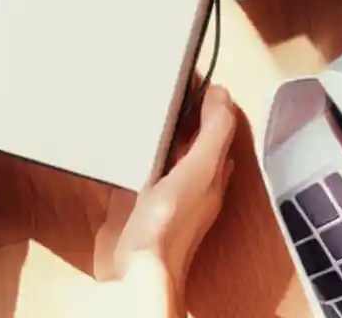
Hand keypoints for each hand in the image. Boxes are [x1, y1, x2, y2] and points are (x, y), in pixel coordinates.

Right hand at [95, 85, 237, 304]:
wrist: (136, 268)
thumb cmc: (170, 221)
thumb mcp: (199, 169)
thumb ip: (214, 132)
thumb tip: (223, 93)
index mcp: (210, 172)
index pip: (216, 128)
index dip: (207, 101)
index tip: (189, 73)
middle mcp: (189, 180)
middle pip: (189, 138)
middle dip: (181, 112)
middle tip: (163, 81)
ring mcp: (160, 192)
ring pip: (163, 151)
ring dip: (155, 130)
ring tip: (141, 101)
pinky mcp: (132, 202)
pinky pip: (135, 169)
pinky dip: (131, 152)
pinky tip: (118, 140)